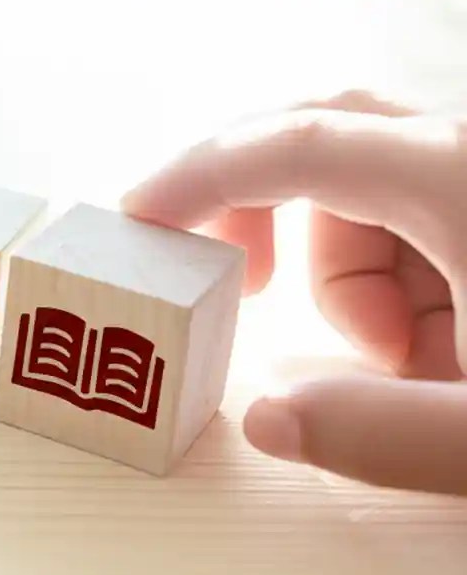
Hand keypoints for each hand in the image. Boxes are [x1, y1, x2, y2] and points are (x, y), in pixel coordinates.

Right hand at [121, 91, 466, 495]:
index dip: (199, 176)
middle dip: (265, 215)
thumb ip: (379, 435)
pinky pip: (421, 213)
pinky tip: (441, 349)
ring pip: (376, 188)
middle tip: (239, 286)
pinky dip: (403, 280)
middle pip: (327, 139)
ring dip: (355, 275)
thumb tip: (268, 422)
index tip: (138, 219)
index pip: (294, 144)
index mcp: (458, 173)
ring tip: (403, 362)